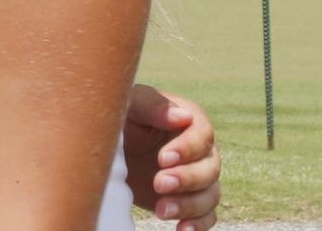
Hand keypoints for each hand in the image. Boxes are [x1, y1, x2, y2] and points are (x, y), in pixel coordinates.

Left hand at [123, 83, 219, 230]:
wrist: (110, 144)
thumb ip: (154, 106)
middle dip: (186, 179)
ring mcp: (196, 177)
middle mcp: (200, 151)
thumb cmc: (123, 116)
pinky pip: (206, 215)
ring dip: (189, 205)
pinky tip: (181, 230)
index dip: (186, 149)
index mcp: (190, 121)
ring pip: (210, 195)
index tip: (162, 158)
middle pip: (210, 168)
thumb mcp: (132, 103)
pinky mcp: (188, 200)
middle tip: (159, 184)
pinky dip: (198, 225)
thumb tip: (183, 117)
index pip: (202, 136)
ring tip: (161, 210)